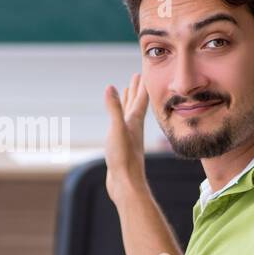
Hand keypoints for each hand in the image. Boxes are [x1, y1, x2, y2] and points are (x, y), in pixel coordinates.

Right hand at [104, 74, 148, 203]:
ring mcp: (128, 137)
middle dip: (136, 90)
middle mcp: (133, 128)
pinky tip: (117, 121)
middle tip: (136, 76)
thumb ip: (114, 109)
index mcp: (134, 122)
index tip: (143, 70)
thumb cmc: (123, 158)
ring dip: (128, 102)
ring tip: (127, 92)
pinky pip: (122, 126)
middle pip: (136, 104)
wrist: (126, 184)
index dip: (141, 84)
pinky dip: (120, 118)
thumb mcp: (116, 130)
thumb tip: (110, 86)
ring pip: (129, 115)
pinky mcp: (122, 147)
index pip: (141, 98)